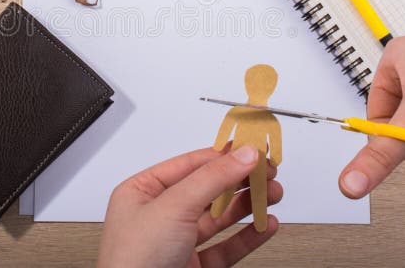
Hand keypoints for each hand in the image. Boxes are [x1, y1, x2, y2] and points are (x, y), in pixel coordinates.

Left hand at [98, 145, 281, 267]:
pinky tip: (263, 225)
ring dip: (247, 206)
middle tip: (269, 173)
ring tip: (272, 195)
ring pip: (219, 218)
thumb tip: (243, 155)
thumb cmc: (131, 262)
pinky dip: (246, 237)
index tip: (253, 149)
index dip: (224, 156)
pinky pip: (225, 247)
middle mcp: (158, 215)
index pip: (190, 165)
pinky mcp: (192, 267)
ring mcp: (176, 242)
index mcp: (142, 192)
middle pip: (208, 189)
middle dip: (241, 180)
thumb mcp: (173, 207)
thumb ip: (212, 179)